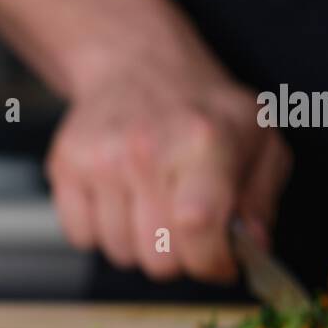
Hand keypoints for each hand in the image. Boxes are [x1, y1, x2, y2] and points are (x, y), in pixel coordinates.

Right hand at [45, 60, 291, 282]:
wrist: (138, 66)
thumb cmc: (203, 112)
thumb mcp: (258, 140)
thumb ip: (262, 199)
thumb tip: (252, 245)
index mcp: (205, 141)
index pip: (198, 227)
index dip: (211, 261)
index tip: (220, 260)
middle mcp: (147, 148)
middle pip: (159, 257)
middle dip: (178, 257)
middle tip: (184, 229)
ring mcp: (100, 158)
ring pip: (120, 252)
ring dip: (138, 244)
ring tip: (150, 205)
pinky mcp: (64, 166)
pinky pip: (82, 238)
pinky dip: (100, 232)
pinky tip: (117, 201)